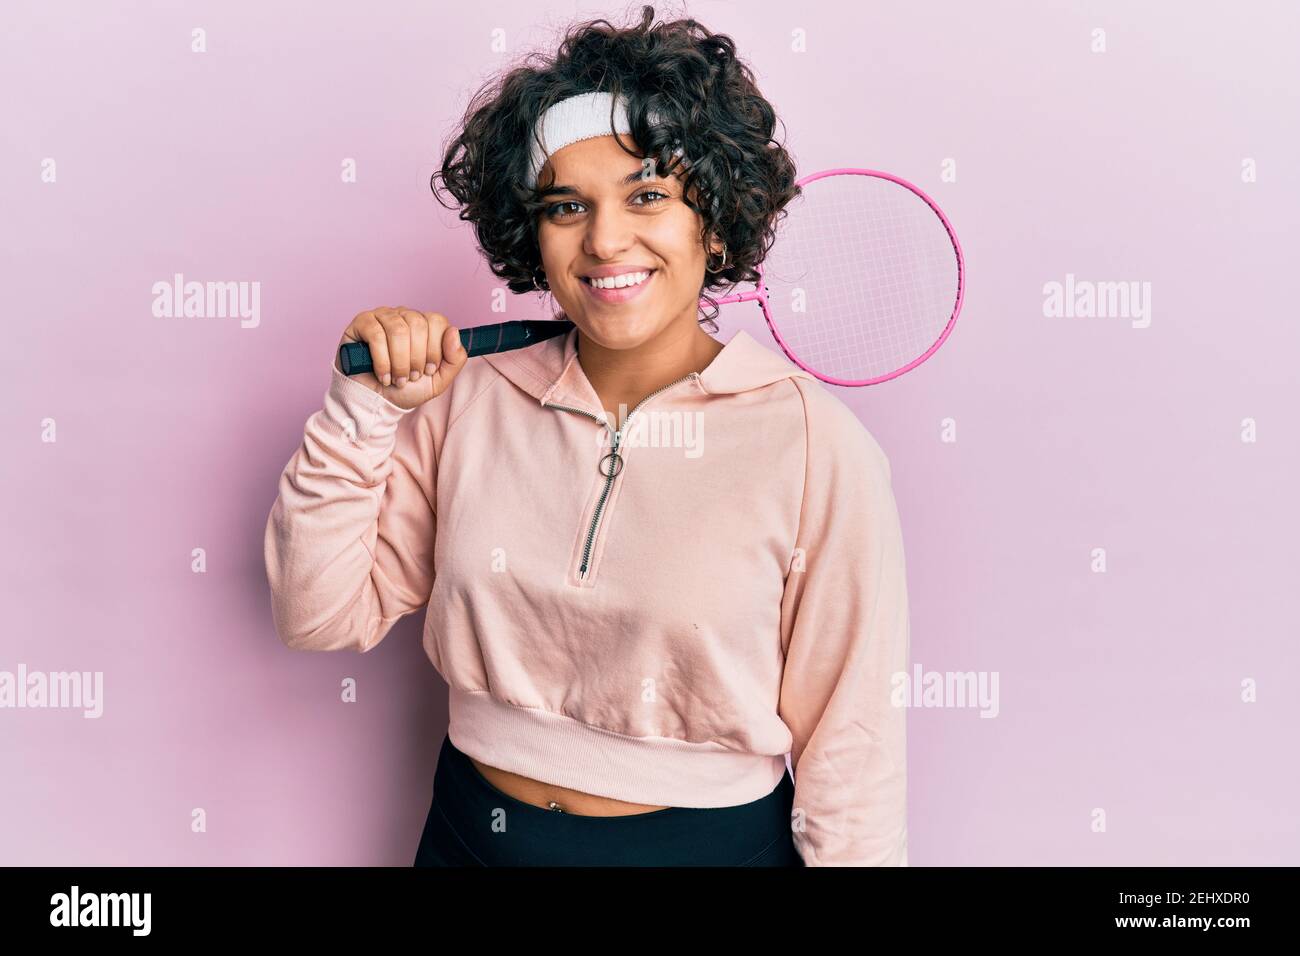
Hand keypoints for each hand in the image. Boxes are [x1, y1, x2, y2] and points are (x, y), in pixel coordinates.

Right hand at [334, 307, 467, 409]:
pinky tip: (383, 376)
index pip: (437, 321)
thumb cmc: (406, 388)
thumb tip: (454, 331)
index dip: (434, 349)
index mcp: (424, 324)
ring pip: (398, 330)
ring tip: (398, 379)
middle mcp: (404, 315)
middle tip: (411, 377)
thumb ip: (455, 359)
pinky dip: (382, 361)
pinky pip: (376, 334)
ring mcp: (382, 316)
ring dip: (400, 362)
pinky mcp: (362, 323)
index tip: (428, 371)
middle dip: (417, 358)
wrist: (377, 401)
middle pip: (418, 324)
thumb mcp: (438, 380)